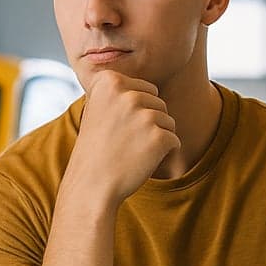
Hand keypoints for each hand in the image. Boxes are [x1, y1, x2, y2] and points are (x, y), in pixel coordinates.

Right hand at [65, 70, 179, 207]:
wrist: (91, 185)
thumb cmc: (95, 149)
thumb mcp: (96, 108)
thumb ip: (117, 90)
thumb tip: (140, 84)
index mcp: (109, 81)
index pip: (144, 88)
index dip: (133, 111)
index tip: (113, 126)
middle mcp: (127, 94)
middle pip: (158, 102)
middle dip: (148, 123)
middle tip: (123, 141)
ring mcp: (144, 115)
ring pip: (168, 121)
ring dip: (155, 138)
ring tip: (131, 151)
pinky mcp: (158, 137)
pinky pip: (174, 141)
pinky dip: (164, 153)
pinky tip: (142, 161)